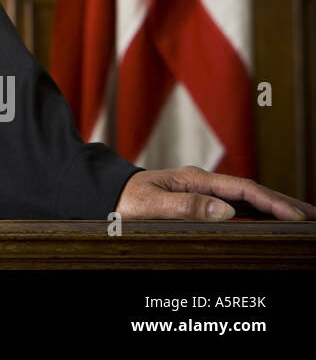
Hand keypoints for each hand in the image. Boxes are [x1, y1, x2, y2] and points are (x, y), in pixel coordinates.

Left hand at [116, 165, 315, 220]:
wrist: (102, 192)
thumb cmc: (123, 200)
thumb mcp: (150, 205)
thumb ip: (185, 207)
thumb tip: (226, 210)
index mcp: (194, 179)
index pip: (243, 190)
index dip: (273, 203)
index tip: (297, 218)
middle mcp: (200, 181)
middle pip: (252, 190)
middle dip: (285, 203)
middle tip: (314, 218)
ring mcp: (200, 188)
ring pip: (246, 197)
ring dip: (274, 206)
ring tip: (302, 219)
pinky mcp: (196, 197)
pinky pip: (234, 202)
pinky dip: (257, 210)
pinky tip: (268, 219)